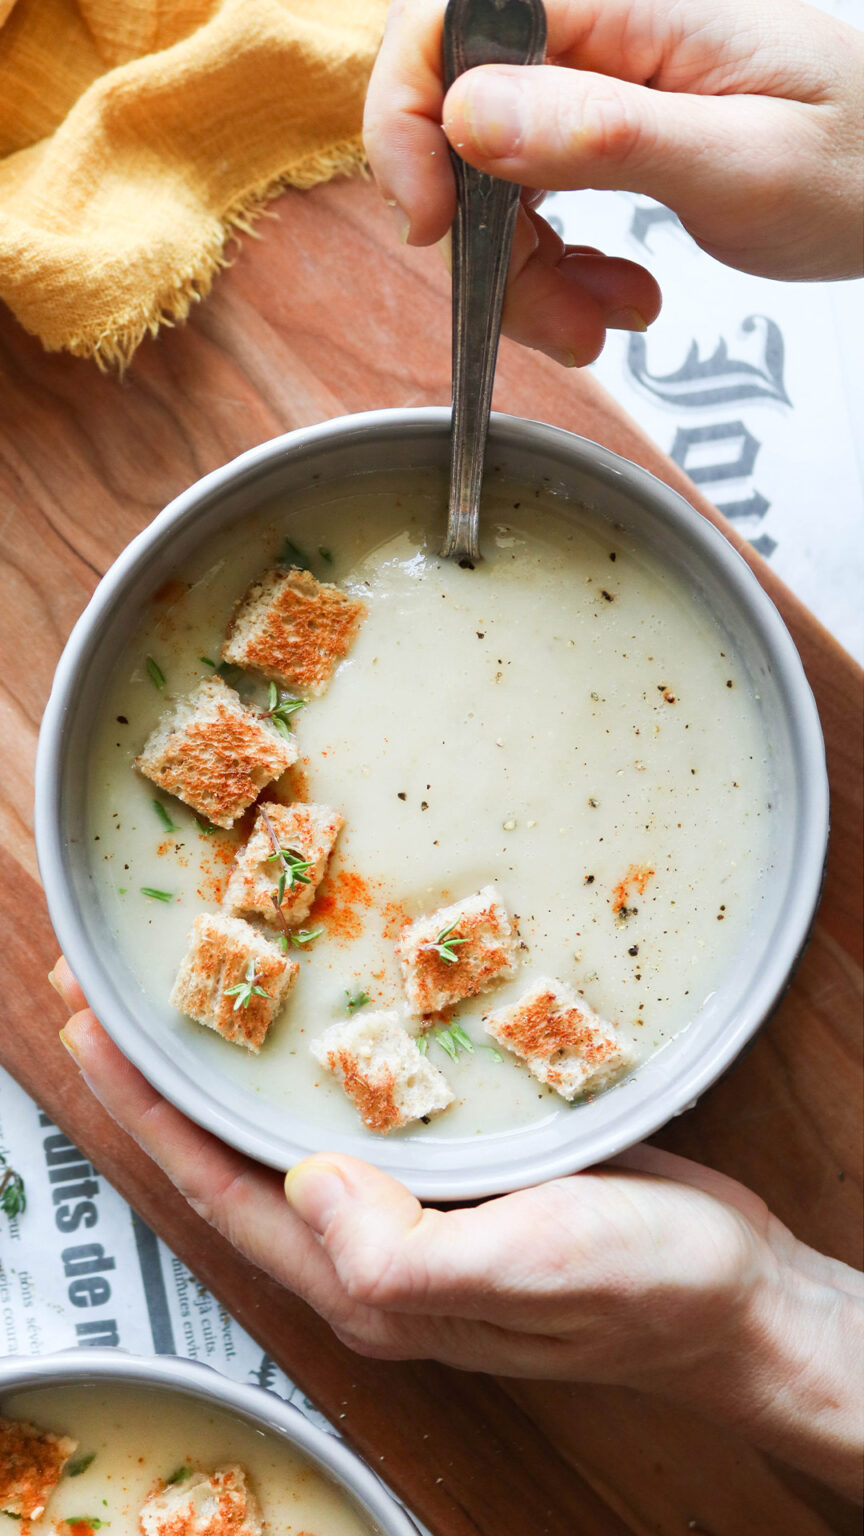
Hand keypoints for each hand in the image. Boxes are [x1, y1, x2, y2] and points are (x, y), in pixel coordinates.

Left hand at [50, 956, 862, 1498]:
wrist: (738, 1294)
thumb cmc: (643, 1292)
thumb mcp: (523, 1272)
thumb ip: (404, 1251)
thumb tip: (306, 1187)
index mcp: (370, 1279)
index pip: (220, 1188)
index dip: (146, 1109)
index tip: (93, 1027)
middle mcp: (376, 1246)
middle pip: (237, 1156)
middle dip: (164, 1079)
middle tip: (110, 992)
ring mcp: (418, 1208)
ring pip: (293, 1129)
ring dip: (230, 1066)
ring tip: (192, 991)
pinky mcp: (463, 1170)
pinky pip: (363, 1109)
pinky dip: (318, 1061)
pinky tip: (315, 1020)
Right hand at [364, 0, 863, 363]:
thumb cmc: (859, 163)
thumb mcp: (736, 162)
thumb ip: (601, 134)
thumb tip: (465, 118)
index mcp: (622, 1)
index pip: (446, 22)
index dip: (407, 121)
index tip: (435, 223)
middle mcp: (595, 26)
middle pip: (457, 118)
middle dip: (484, 238)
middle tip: (555, 320)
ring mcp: (595, 76)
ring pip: (488, 174)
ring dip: (524, 272)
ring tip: (604, 320)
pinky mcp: (600, 126)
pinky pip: (531, 197)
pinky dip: (555, 267)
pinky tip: (617, 295)